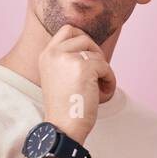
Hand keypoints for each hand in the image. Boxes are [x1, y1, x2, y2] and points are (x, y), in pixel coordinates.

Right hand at [38, 24, 115, 141]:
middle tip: (98, 72)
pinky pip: (105, 66)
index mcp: (46, 55)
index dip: (83, 38)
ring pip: (96, 53)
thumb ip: (68, 60)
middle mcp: (54, 53)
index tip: (90, 56)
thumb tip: (92, 48)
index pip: (67, 30)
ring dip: (103, 70)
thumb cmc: (65, 108)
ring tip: (99, 87)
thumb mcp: (58, 77)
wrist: (63, 128)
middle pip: (84, 37)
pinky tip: (103, 94)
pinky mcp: (83, 67)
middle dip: (96, 52)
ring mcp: (67, 58)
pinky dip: (109, 80)